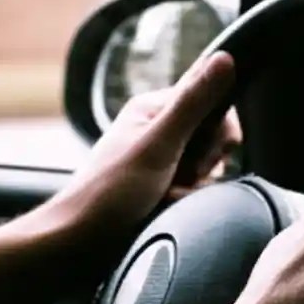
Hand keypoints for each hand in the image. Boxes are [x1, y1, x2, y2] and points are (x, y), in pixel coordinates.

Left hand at [40, 52, 240, 241]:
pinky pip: (196, 188)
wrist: (78, 244)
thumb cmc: (107, 194)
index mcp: (153, 108)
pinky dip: (188, 200)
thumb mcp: (158, 145)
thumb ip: (193, 103)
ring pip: (209, 166)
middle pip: (214, 136)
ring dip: (197, 186)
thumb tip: (225, 58)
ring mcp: (161, 159)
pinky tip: (168, 207)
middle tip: (180, 179)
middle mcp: (158, 129)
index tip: (201, 154)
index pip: (214, 102)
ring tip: (168, 197)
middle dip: (207, 164)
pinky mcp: (162, 186)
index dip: (218, 131)